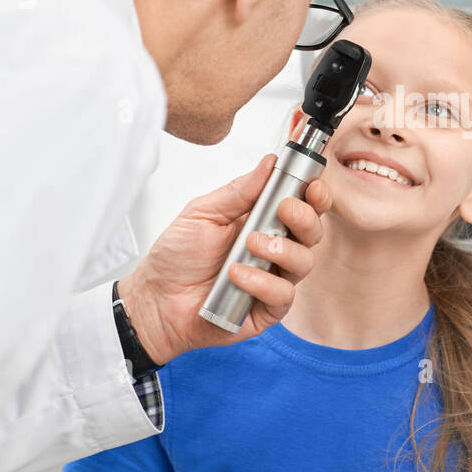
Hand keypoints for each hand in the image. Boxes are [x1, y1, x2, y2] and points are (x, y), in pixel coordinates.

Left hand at [117, 153, 331, 362]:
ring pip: (304, 262)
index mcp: (263, 221)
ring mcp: (273, 279)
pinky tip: (237, 276)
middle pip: (313, 232)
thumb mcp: (203, 212)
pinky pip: (283, 294)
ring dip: (281, 250)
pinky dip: (262, 282)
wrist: (156, 299)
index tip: (311, 186)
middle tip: (284, 210)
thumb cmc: (177, 256)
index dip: (315, 195)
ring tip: (250, 245)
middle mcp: (274, 249)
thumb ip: (239, 191)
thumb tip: (269, 163)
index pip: (303, 205)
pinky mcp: (268, 308)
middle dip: (305, 218)